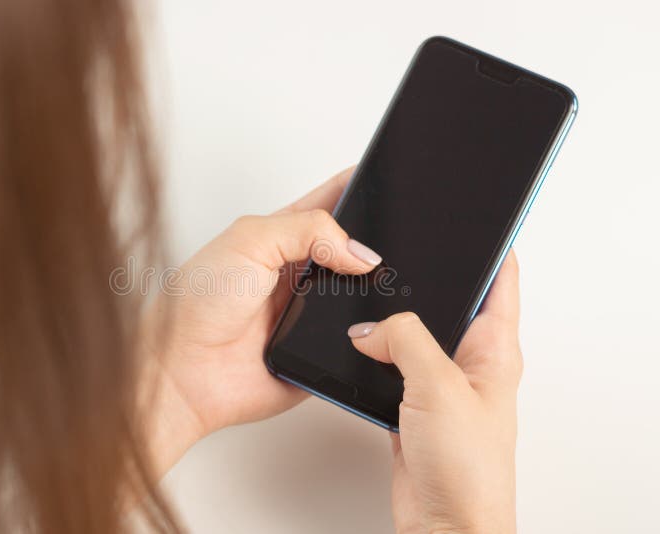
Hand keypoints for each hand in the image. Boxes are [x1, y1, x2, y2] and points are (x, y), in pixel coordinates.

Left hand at [139, 168, 383, 474]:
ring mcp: (314, 312)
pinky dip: (373, 333)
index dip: (362, 187)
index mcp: (283, 235)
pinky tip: (374, 327)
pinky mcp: (323, 351)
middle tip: (391, 241)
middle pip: (357, 248)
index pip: (334, 200)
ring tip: (380, 284)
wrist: (184, 372)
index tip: (390, 179)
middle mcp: (301, 271)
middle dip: (377, 243)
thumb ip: (308, 230)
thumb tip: (361, 251)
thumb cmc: (197, 304)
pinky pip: (362, 340)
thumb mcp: (249, 241)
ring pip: (367, 294)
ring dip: (377, 290)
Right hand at [348, 252, 521, 533]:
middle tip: (401, 255)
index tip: (470, 220)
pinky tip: (357, 351)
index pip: (502, 280)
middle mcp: (469, 363)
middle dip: (425, 279)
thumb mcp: (438, 386)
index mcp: (494, 349)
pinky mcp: (412, 406)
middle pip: (451, 302)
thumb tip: (371, 326)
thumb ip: (404, 340)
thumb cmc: (468, 469)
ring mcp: (439, 385)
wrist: (446, 525)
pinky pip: (391, 366)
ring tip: (370, 302)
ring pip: (414, 334)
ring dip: (392, 321)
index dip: (489, 246)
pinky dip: (373, 355)